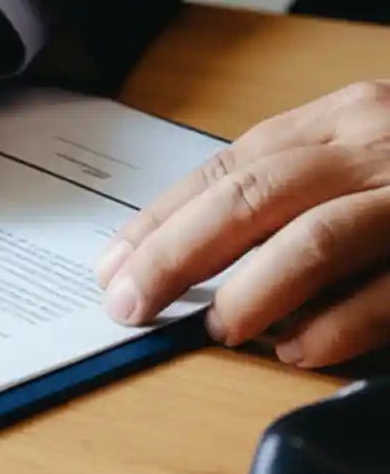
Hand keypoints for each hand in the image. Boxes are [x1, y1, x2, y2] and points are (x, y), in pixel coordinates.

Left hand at [96, 82, 389, 368]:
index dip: (160, 220)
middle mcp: (372, 148)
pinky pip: (386, 294)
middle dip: (174, 255)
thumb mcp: (369, 155)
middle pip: (249, 198)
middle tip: (129, 304)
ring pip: (311, 241)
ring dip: (248, 292)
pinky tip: (297, 351)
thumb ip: (295, 189)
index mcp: (340, 122)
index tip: (112, 265)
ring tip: (213, 329)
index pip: (227, 168)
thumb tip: (195, 253)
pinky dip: (333, 327)